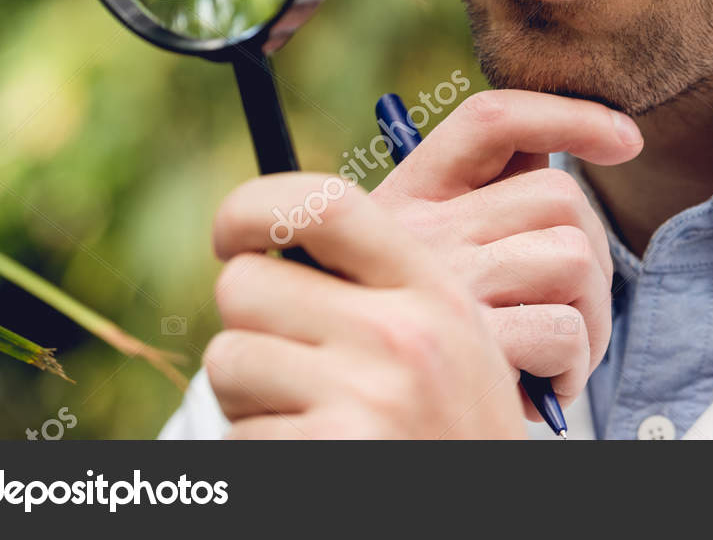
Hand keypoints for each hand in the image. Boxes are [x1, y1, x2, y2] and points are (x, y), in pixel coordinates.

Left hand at [206, 174, 527, 438]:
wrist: (486, 512)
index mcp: (433, 290)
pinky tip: (317, 455)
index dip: (253, 206)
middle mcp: (402, 336)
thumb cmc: (450, 427)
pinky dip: (260, 450)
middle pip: (246, 284)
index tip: (233, 237)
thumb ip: (380, 284)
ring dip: (249, 396)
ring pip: (226, 360)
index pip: (325, 203)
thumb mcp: (451, 339)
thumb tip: (261, 244)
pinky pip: (235, 434)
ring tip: (314, 418)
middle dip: (250, 325)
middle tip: (293, 365)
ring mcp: (364, 399)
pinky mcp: (326, 454)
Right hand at [368, 90, 643, 416]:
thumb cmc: (402, 346)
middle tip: (575, 304)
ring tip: (562, 353)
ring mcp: (441, 285)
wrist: (351, 427)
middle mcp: (415, 231)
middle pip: (558, 194)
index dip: (568, 115)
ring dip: (592, 314)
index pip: (492, 121)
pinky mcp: (468, 347)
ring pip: (573, 257)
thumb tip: (558, 154)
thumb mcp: (412, 261)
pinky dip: (574, 366)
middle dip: (593, 251)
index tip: (625, 138)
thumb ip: (473, 207)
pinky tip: (545, 388)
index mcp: (403, 197)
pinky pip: (563, 331)